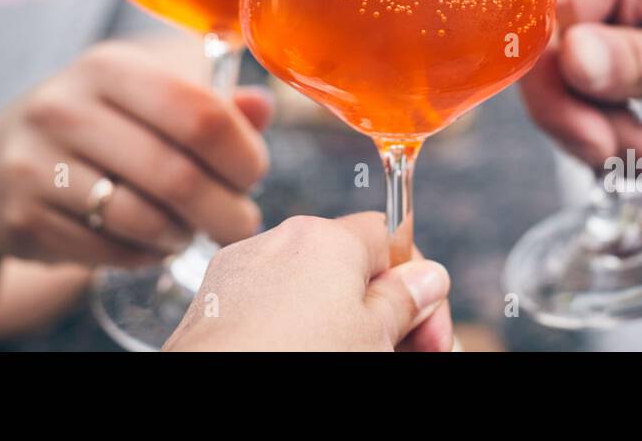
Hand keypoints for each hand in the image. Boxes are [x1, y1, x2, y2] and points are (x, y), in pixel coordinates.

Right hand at [0, 39, 271, 266]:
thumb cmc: (91, 129)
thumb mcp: (140, 98)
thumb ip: (208, 104)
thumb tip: (262, 106)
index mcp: (107, 66)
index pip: (198, 111)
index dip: (241, 153)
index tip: (253, 174)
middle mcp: (64, 108)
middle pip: (176, 175)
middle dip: (225, 211)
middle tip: (242, 224)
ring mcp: (36, 165)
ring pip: (143, 220)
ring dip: (184, 235)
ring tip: (193, 230)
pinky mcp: (22, 219)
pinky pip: (110, 251)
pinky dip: (147, 254)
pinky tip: (153, 243)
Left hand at [163, 213, 453, 351]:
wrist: (217, 404)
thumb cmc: (295, 364)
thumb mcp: (375, 339)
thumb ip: (406, 301)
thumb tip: (427, 277)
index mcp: (328, 238)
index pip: (390, 237)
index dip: (415, 284)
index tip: (427, 327)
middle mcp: (281, 241)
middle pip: (350, 265)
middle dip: (379, 307)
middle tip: (402, 350)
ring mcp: (241, 270)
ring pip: (307, 288)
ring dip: (335, 319)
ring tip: (347, 356)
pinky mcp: (214, 303)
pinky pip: (267, 304)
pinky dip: (289, 327)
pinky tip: (298, 354)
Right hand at [523, 0, 641, 163]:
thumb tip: (567, 61)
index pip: (554, 24)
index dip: (563, 91)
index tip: (604, 144)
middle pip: (552, 55)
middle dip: (587, 120)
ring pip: (572, 79)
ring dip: (611, 131)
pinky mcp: (629, 27)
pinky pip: (598, 82)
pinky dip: (623, 124)